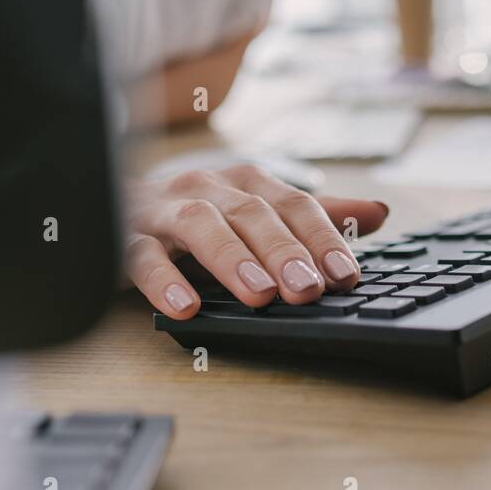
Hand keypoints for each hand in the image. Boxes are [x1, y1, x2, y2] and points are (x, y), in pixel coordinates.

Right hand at [124, 165, 389, 316]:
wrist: (112, 204)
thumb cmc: (198, 217)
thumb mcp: (259, 212)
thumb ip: (316, 216)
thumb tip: (379, 212)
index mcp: (245, 182)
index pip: (293, 204)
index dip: (321, 238)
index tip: (347, 275)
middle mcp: (207, 188)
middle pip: (251, 214)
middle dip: (284, 252)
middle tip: (309, 290)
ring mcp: (164, 211)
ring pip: (200, 225)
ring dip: (232, 259)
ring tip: (259, 295)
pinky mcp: (126, 237)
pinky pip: (142, 256)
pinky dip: (164, 280)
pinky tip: (185, 307)